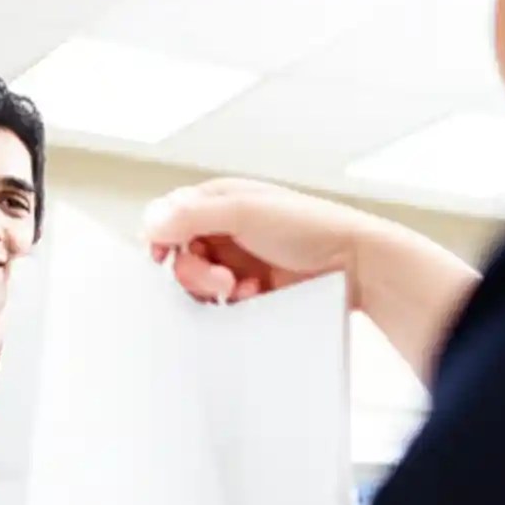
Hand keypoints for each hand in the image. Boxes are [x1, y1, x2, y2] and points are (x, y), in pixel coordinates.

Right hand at [142, 178, 382, 305]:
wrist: (355, 264)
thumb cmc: (309, 226)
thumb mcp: (245, 211)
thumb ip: (192, 215)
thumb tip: (149, 222)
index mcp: (218, 201)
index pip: (168, 218)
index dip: (160, 239)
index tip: (160, 257)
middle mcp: (224, 230)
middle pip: (179, 256)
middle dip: (195, 272)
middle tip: (221, 280)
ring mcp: (236, 260)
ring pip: (197, 282)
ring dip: (213, 288)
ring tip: (243, 288)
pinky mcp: (249, 289)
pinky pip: (220, 303)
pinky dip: (232, 303)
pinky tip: (255, 295)